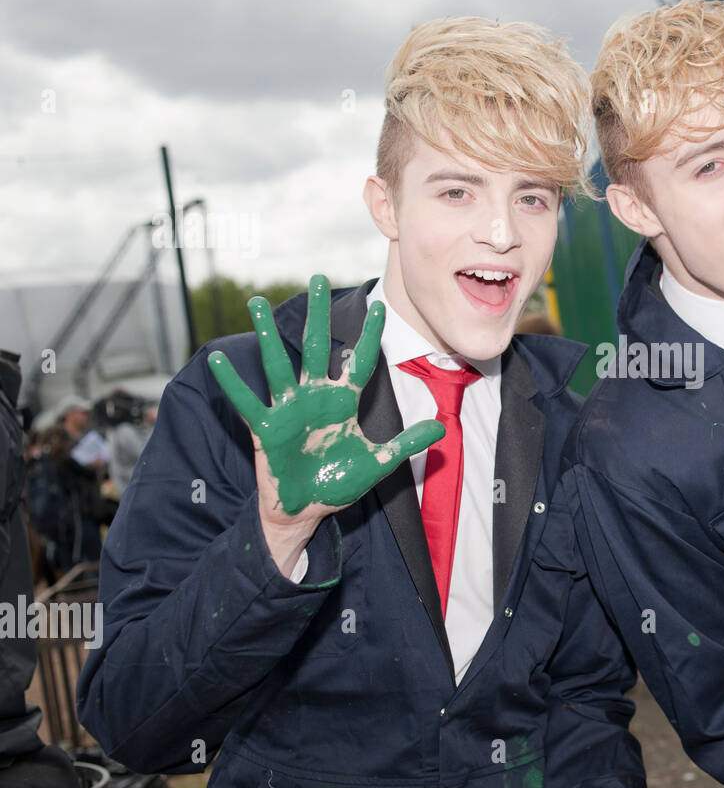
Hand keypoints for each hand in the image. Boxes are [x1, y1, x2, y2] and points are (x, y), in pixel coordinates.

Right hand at [207, 274, 444, 571]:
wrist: (305, 510)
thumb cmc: (336, 484)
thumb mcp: (378, 463)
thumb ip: (406, 445)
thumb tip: (442, 429)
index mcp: (342, 401)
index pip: (360, 362)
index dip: (370, 336)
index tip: (380, 306)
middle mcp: (314, 396)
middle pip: (316, 347)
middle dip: (317, 314)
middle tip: (318, 277)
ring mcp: (287, 409)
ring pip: (277, 364)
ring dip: (265, 334)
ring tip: (255, 301)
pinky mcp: (265, 429)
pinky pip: (246, 402)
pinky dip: (232, 383)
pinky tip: (217, 359)